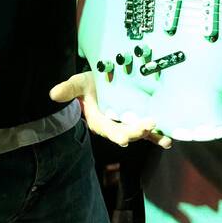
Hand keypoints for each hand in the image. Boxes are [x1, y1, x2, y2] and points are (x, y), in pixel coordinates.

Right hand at [50, 70, 171, 148]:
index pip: (107, 129)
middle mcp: (114, 125)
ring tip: (165, 140)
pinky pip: (149, 131)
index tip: (124, 138)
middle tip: (149, 126)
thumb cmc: (89, 84)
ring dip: (152, 137)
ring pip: (139, 134)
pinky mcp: (138, 119)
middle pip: (125, 132)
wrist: (102, 81)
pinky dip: (158, 136)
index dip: (115, 134)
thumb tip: (53, 94)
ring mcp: (127, 123)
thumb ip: (68, 89)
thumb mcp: (78, 84)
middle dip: (136, 132)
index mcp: (99, 120)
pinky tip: (168, 140)